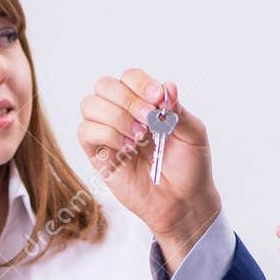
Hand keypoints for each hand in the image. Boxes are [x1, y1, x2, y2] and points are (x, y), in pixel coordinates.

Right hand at [80, 69, 220, 271]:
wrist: (184, 201)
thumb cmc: (189, 167)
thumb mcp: (193, 133)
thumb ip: (178, 110)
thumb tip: (167, 87)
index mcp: (145, 104)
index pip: (129, 77)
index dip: (140, 83)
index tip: (158, 99)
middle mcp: (123, 114)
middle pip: (105, 85)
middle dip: (127, 99)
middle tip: (149, 121)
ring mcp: (108, 134)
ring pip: (90, 105)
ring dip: (116, 117)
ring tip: (139, 137)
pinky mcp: (98, 155)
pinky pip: (86, 132)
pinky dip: (107, 135)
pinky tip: (127, 149)